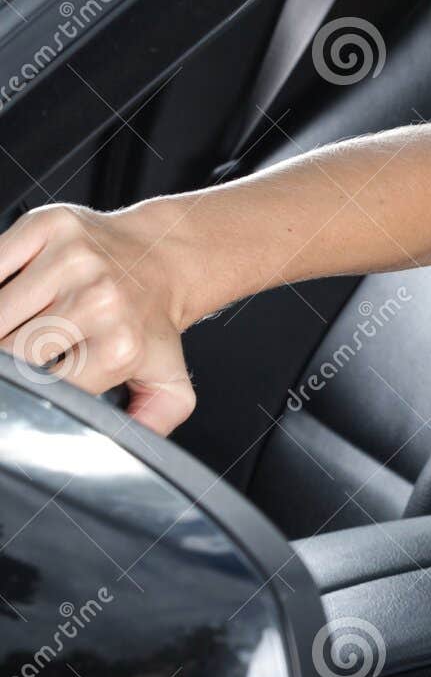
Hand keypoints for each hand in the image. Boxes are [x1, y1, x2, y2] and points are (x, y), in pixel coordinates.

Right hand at [0, 203, 195, 433]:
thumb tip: (127, 451)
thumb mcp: (167, 384)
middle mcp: (99, 299)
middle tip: (21, 360)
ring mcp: (72, 259)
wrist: (165, 257)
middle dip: (7, 362)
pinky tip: (7, 298)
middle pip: (9, 351)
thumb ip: (148, 425)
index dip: (25, 393)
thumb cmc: (151, 322)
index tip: (27, 387)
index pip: (42, 388)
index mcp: (120, 345)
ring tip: (16, 332)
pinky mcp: (47, 225)